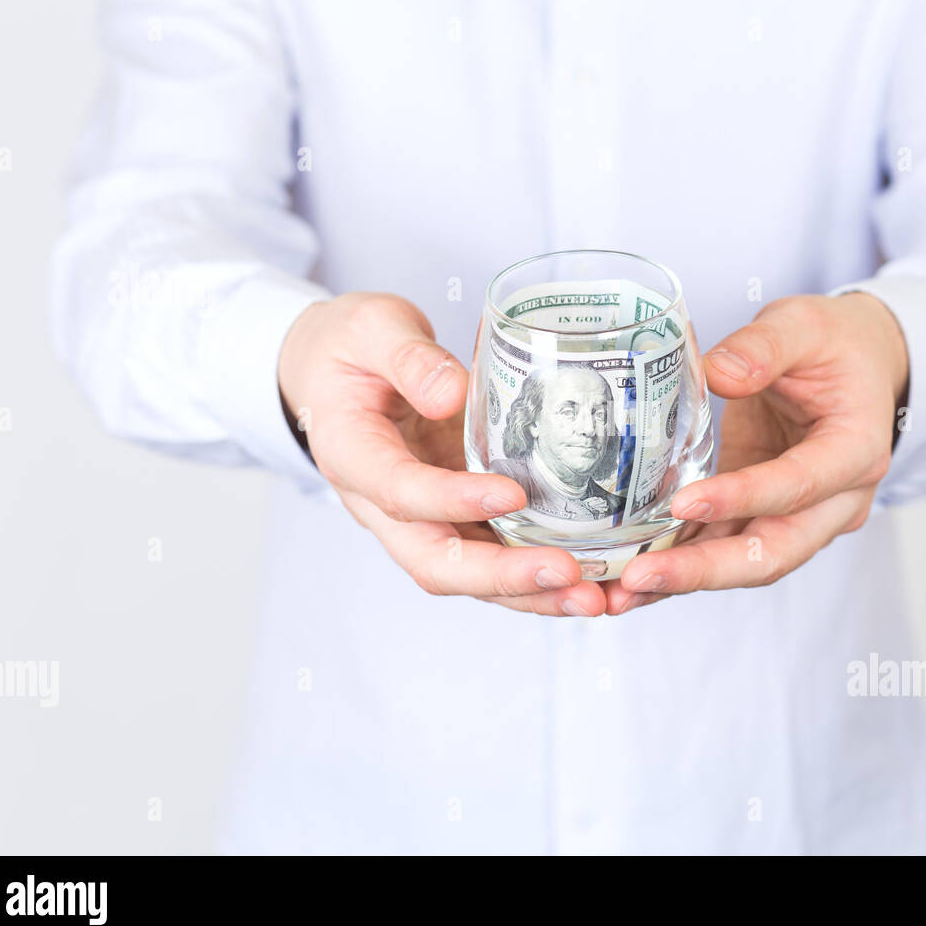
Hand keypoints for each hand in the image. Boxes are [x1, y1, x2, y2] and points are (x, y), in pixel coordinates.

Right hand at [278, 292, 606, 616]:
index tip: (512, 495)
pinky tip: (590, 579)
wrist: (334, 372)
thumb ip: (408, 357)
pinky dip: (537, 577)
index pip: (401, 492)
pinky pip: (492, 558)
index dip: (453, 500)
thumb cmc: (351, 347)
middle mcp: (381, 505)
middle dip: (502, 576)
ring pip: (468, 576)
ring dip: (529, 593)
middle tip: (566, 574)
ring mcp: (420, 519)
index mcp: (353, 455)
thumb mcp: (372, 328)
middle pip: (435, 563)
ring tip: (592, 598)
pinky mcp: (453, 518)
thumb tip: (450, 393)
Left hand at [604, 292, 907, 613]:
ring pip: (745, 563)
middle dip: (704, 570)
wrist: (858, 368)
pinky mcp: (764, 519)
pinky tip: (630, 576)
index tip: (685, 503)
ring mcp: (801, 519)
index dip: (744, 497)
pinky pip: (723, 550)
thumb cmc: (835, 346)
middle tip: (639, 576)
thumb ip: (765, 345)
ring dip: (683, 580)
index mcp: (855, 450)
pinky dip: (680, 566)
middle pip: (773, 552)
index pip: (798, 484)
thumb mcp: (805, 325)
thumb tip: (719, 372)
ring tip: (619, 593)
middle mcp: (836, 502)